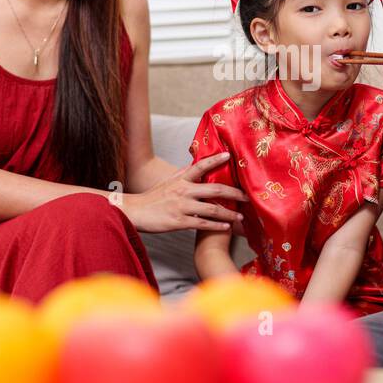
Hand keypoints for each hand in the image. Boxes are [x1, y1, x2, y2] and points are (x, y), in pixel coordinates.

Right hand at [120, 153, 248, 232]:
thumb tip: (196, 163)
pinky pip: (202, 224)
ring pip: (212, 208)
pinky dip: (216, 225)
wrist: (135, 212)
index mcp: (180, 179)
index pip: (200, 166)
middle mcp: (183, 191)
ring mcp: (182, 206)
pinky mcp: (179, 221)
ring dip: (228, 212)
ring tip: (240, 216)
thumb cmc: (152, 198)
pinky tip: (226, 227)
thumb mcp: (167, 182)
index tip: (229, 156)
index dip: (215, 159)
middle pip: (214, 189)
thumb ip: (183, 174)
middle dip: (234, 192)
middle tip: (247, 196)